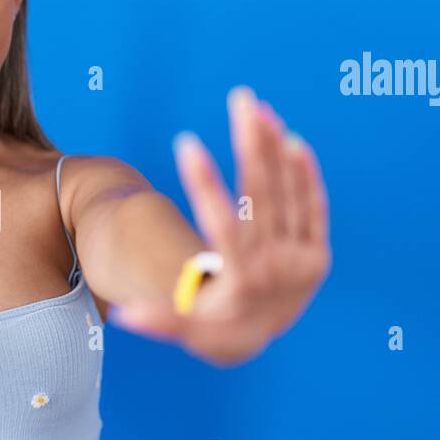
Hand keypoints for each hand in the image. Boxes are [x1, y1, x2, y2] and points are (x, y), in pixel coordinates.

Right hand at [110, 86, 331, 365]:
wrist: (257, 340)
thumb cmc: (211, 328)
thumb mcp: (186, 328)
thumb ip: (158, 320)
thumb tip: (120, 316)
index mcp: (240, 281)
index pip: (221, 222)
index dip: (202, 182)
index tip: (185, 143)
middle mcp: (275, 268)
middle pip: (263, 196)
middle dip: (250, 143)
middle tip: (241, 99)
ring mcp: (301, 260)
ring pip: (291, 194)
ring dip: (276, 147)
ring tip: (260, 109)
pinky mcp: (318, 255)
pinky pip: (315, 208)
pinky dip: (305, 175)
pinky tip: (292, 141)